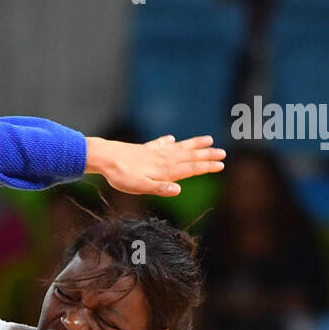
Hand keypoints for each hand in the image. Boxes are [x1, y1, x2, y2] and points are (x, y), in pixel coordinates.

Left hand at [85, 133, 224, 196]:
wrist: (105, 158)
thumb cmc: (122, 176)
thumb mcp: (140, 187)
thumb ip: (160, 188)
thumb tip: (178, 190)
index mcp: (165, 169)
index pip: (191, 168)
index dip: (206, 167)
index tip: (221, 165)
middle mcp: (163, 159)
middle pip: (189, 157)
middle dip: (207, 155)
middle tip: (223, 153)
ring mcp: (155, 153)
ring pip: (179, 148)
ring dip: (194, 145)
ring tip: (208, 140)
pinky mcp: (145, 149)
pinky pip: (161, 144)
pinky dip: (168, 142)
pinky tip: (172, 138)